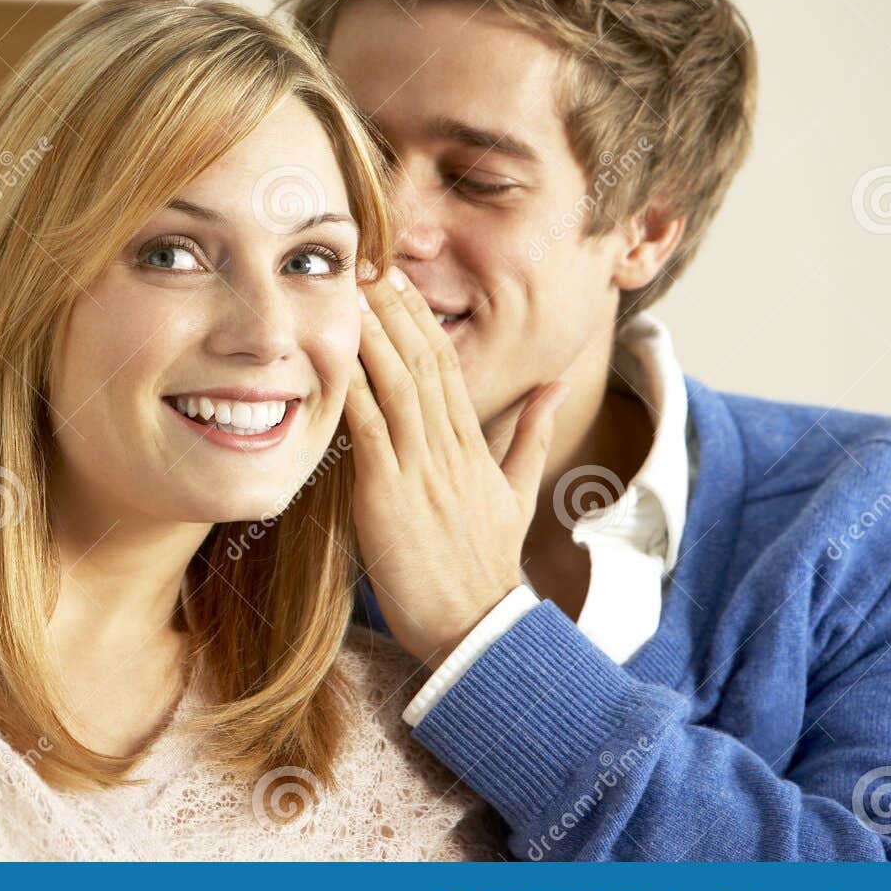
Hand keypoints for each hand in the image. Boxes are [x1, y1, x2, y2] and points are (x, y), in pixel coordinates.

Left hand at [345, 267, 567, 665]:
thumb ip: (530, 436)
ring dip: (371, 334)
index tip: (398, 278)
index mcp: (473, 445)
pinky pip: (370, 432)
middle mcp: (448, 448)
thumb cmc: (487, 566)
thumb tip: (555, 385)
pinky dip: (352, 391)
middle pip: (422, 360)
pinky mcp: (388, 496)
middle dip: (393, 308)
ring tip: (348, 289)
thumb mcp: (519, 494)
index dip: (420, 318)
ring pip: (397, 385)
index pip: (446, 365)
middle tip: (365, 261)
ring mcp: (420, 469)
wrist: (478, 629)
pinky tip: (335, 358)